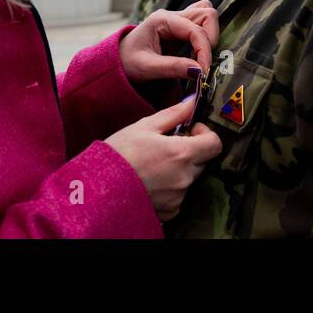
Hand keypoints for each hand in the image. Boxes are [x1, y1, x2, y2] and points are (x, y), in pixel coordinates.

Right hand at [106, 95, 222, 220]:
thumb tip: (192, 101)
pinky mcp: (170, 211)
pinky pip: (179, 196)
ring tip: (153, 165)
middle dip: (190, 151)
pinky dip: (171, 188)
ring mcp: (179, 196)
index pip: (215, 144)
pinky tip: (151, 181)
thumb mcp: (145, 126)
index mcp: (182, 153)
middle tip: (167, 146)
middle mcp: (185, 177)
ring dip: (179, 169)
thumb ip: (174, 114)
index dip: (205, 134)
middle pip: (202, 161)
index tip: (190, 131)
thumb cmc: (119, 153)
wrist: (98, 189)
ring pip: (189, 178)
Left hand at [119, 4, 218, 82]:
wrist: (116, 61)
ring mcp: (177, 20)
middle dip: (210, 40)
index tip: (203, 71)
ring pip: (206, 15)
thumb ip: (173, 68)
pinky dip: (206, 36)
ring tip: (201, 58)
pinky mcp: (181, 29)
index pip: (194, 29)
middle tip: (203, 63)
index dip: (204, 50)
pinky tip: (198, 54)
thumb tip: (199, 71)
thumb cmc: (127, 62)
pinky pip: (202, 23)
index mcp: (161, 20)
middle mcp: (172, 15)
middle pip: (206, 14)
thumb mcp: (146, 67)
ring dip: (210, 35)